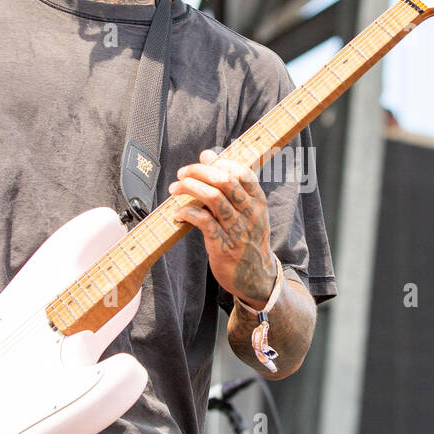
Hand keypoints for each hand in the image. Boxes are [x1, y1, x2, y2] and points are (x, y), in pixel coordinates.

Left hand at [169, 148, 274, 306]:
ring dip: (189, 188)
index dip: (220, 162)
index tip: (203, 160)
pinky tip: (178, 213)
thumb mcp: (248, 213)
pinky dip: (187, 213)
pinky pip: (203, 222)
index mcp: (258, 202)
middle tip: (181, 173)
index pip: (242, 172)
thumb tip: (208, 155)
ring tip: (175, 188)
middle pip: (224, 181)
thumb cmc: (248, 240)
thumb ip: (230, 186)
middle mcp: (250, 214)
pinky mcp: (223, 246)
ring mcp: (238, 230)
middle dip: (198, 172)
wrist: (257, 278)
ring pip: (213, 198)